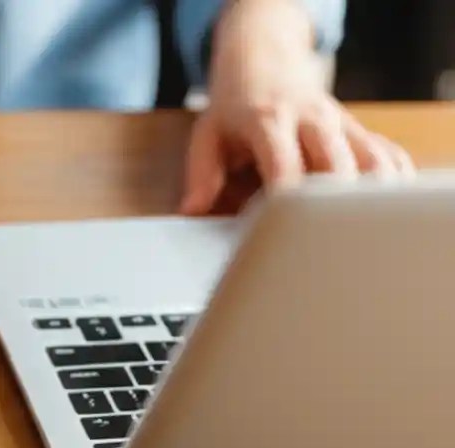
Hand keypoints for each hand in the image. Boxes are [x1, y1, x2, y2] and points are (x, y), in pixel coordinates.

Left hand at [180, 0, 413, 214]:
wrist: (264, 62)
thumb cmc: (234, 106)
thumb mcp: (207, 133)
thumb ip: (201, 172)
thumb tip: (193, 211)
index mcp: (269, 119)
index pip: (285, 163)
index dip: (288, 200)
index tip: (286, 234)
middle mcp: (312, 119)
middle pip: (336, 166)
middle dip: (332, 208)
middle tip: (323, 246)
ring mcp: (341, 123)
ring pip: (373, 161)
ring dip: (369, 199)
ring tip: (357, 235)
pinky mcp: (360, 130)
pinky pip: (389, 156)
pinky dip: (392, 183)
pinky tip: (381, 212)